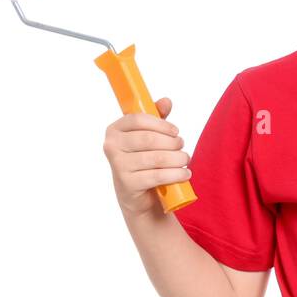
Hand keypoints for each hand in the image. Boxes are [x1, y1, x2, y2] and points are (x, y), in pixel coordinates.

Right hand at [103, 96, 191, 218]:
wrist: (139, 195)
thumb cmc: (145, 161)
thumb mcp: (150, 137)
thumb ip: (157, 117)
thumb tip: (166, 101)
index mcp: (115, 130)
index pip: (138, 119)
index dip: (161, 124)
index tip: (175, 131)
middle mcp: (111, 146)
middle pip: (149, 139)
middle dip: (172, 143)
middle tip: (182, 147)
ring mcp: (118, 166)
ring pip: (156, 158)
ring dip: (178, 159)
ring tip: (185, 160)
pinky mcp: (127, 183)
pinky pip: (157, 175)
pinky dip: (176, 174)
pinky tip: (185, 173)